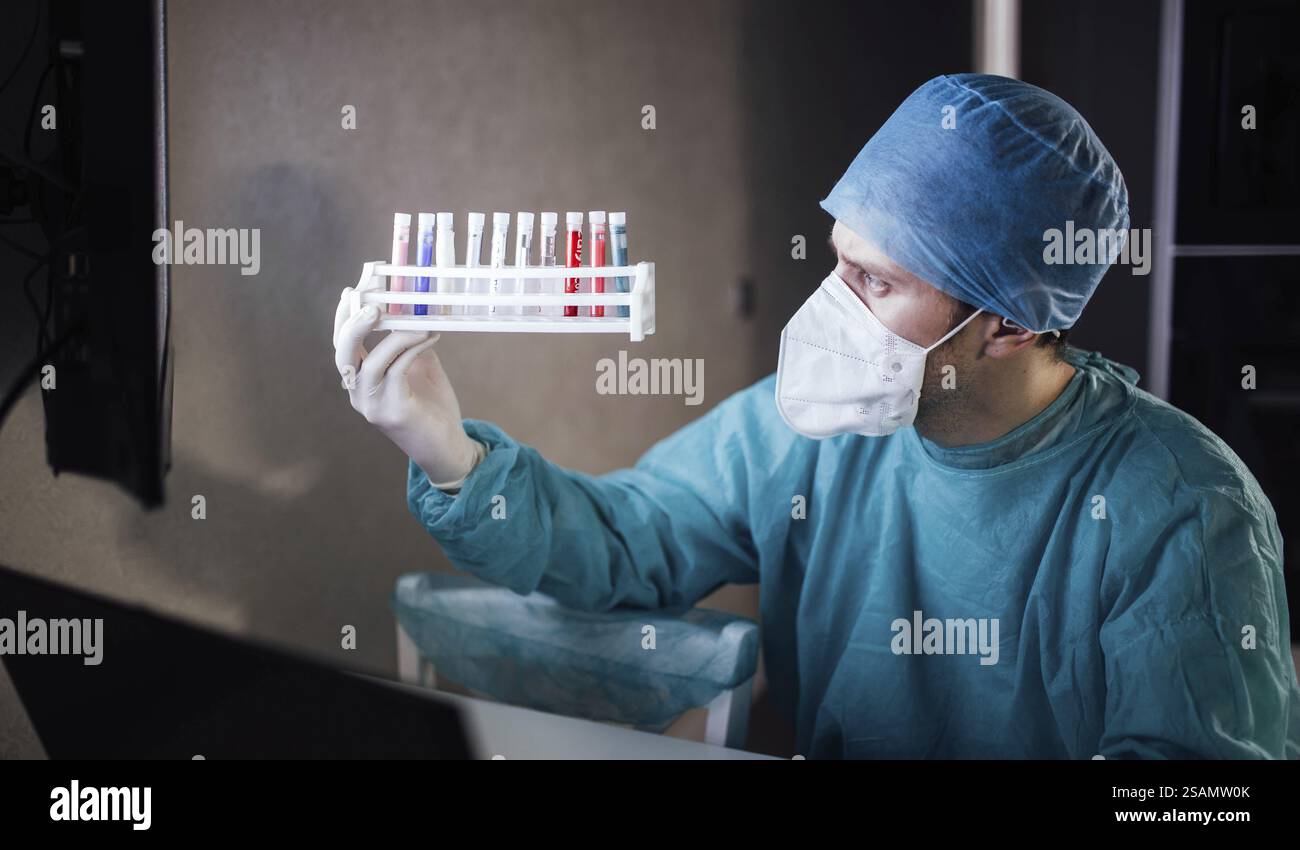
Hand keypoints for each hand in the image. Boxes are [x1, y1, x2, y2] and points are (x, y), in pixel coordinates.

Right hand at [332, 289, 480, 484]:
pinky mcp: (394, 412)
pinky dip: (413, 348)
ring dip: (395, 334)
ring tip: (416, 316)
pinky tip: (431, 335)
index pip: (341, 340)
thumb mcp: (419, 365)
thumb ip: (408, 340)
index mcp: (358, 378)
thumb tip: (413, 304)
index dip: (346, 311)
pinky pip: (398, 371)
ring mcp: (372, 404)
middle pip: (343, 350)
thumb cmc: (431, 405)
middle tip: (374, 301)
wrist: (446, 445)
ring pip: (372, 361)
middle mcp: (357, 392)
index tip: (359, 284)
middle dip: (355, 321)